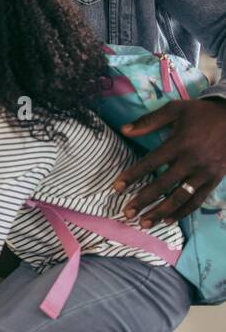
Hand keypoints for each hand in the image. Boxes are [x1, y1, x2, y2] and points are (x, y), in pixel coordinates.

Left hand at [114, 97, 225, 224]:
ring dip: (161, 211)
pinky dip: (183, 212)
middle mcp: (191, 161)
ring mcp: (204, 173)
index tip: (116, 188)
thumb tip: (124, 129)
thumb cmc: (203, 114)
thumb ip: (149, 120)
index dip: (132, 176)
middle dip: (143, 200)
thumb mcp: (176, 109)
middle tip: (127, 213)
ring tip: (144, 222)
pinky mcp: (215, 180)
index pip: (150, 163)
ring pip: (180, 197)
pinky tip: (168, 220)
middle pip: (163, 185)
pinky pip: (197, 200)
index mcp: (179, 143)